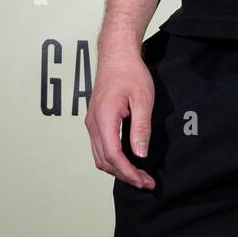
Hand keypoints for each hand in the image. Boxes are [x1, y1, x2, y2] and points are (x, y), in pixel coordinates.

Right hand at [85, 46, 155, 188]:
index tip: (144, 181)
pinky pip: (100, 147)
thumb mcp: (142, 99)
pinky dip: (113, 159)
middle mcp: (93, 123)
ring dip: (118, 169)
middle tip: (145, 181)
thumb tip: (140, 154)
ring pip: (100, 157)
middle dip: (125, 175)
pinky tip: (127, 160)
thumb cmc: (130, 72)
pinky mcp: (95, 120)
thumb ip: (140, 127)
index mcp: (104, 118)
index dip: (129, 172)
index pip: (114, 156)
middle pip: (105, 161)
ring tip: (138, 174)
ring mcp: (91, 122)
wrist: (116, 55)